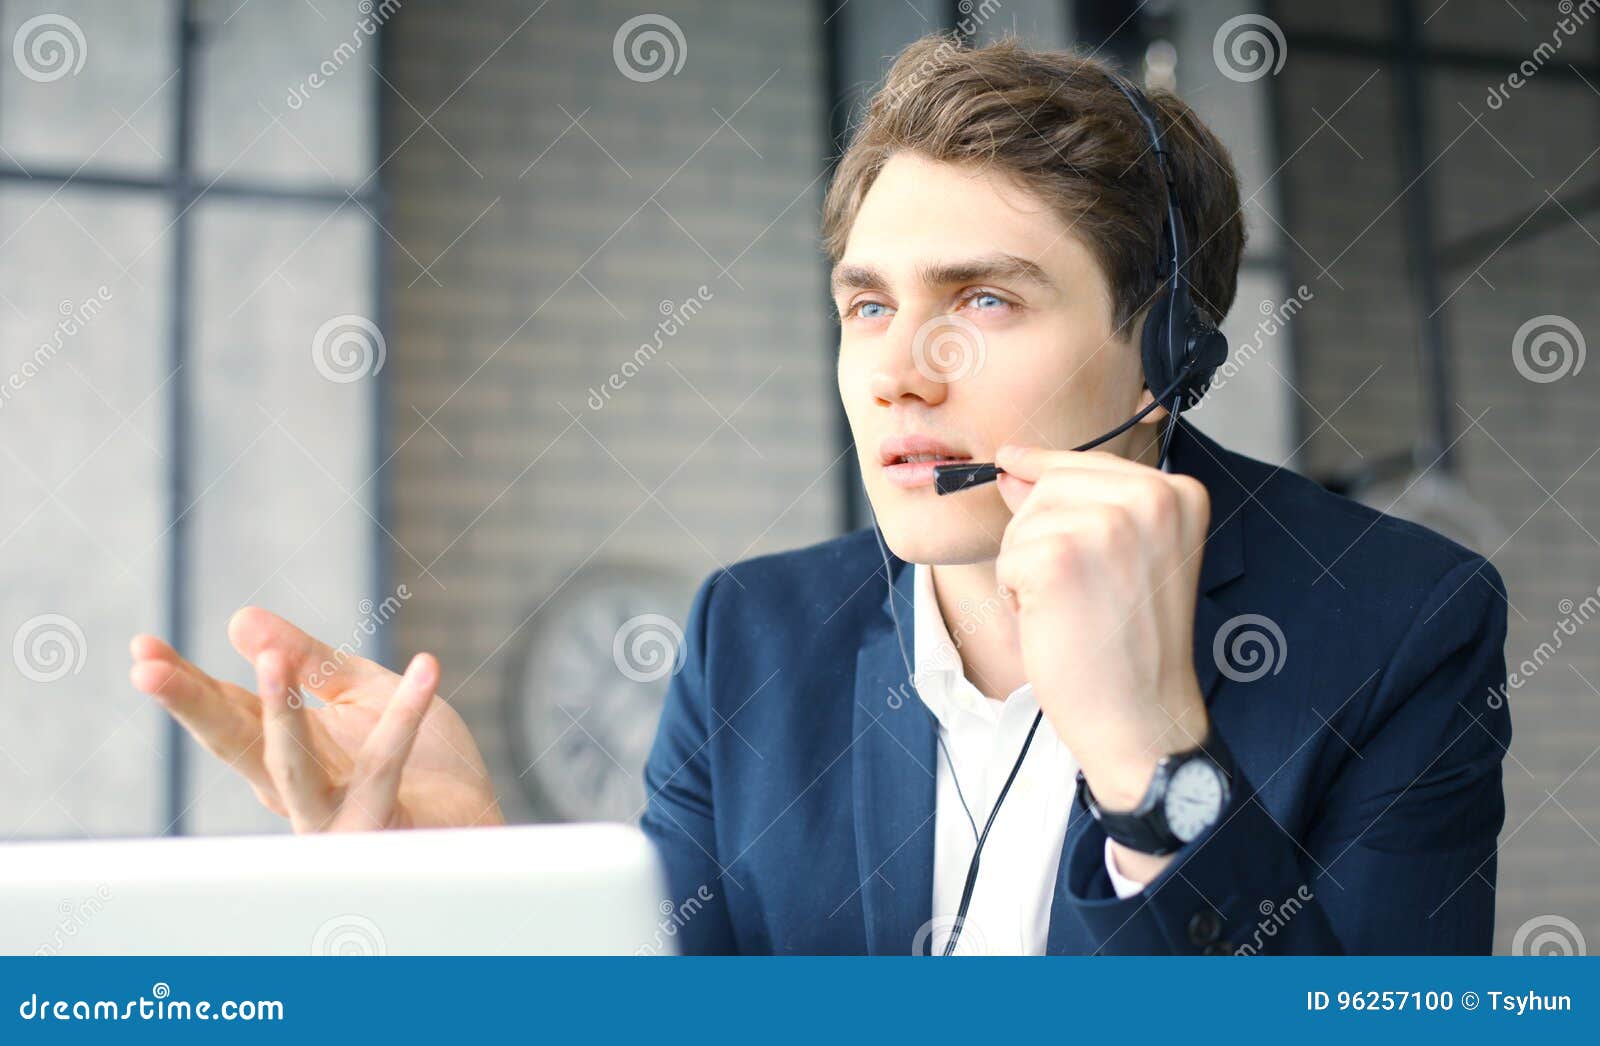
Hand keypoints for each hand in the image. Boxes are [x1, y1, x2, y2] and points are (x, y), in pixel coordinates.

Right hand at [129, 607, 502, 831]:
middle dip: (193, 704)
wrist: (475, 824)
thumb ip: (307, 659)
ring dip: (281, 715)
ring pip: (294, 768)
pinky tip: (426, 668)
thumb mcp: (361, 693)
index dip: (185, 682)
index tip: (141, 646)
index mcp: (285, 753)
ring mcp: (334, 813)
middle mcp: (296, 789)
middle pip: (236, 742)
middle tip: (147, 668)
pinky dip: (408, 714)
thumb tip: (237, 619)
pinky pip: (389, 764)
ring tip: (270, 662)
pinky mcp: (382, 821)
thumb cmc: (420, 765)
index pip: (226, 712)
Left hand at [993, 443, 1211, 812]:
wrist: (1139, 717)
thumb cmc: (1130, 646)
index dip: (1044, 479)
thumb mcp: (1122, 557)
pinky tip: (1054, 622)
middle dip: (1039, 537)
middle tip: (1078, 593)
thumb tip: (1010, 466)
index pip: (1084, 463)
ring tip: (1071, 608)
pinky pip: (1007, 556)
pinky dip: (1015, 594)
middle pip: (1047, 484)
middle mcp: (1152, 497)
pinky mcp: (1059, 554)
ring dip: (1026, 567)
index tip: (1020, 476)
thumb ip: (1075, 503)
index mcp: (1179, 492)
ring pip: (1023, 519)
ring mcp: (1106, 523)